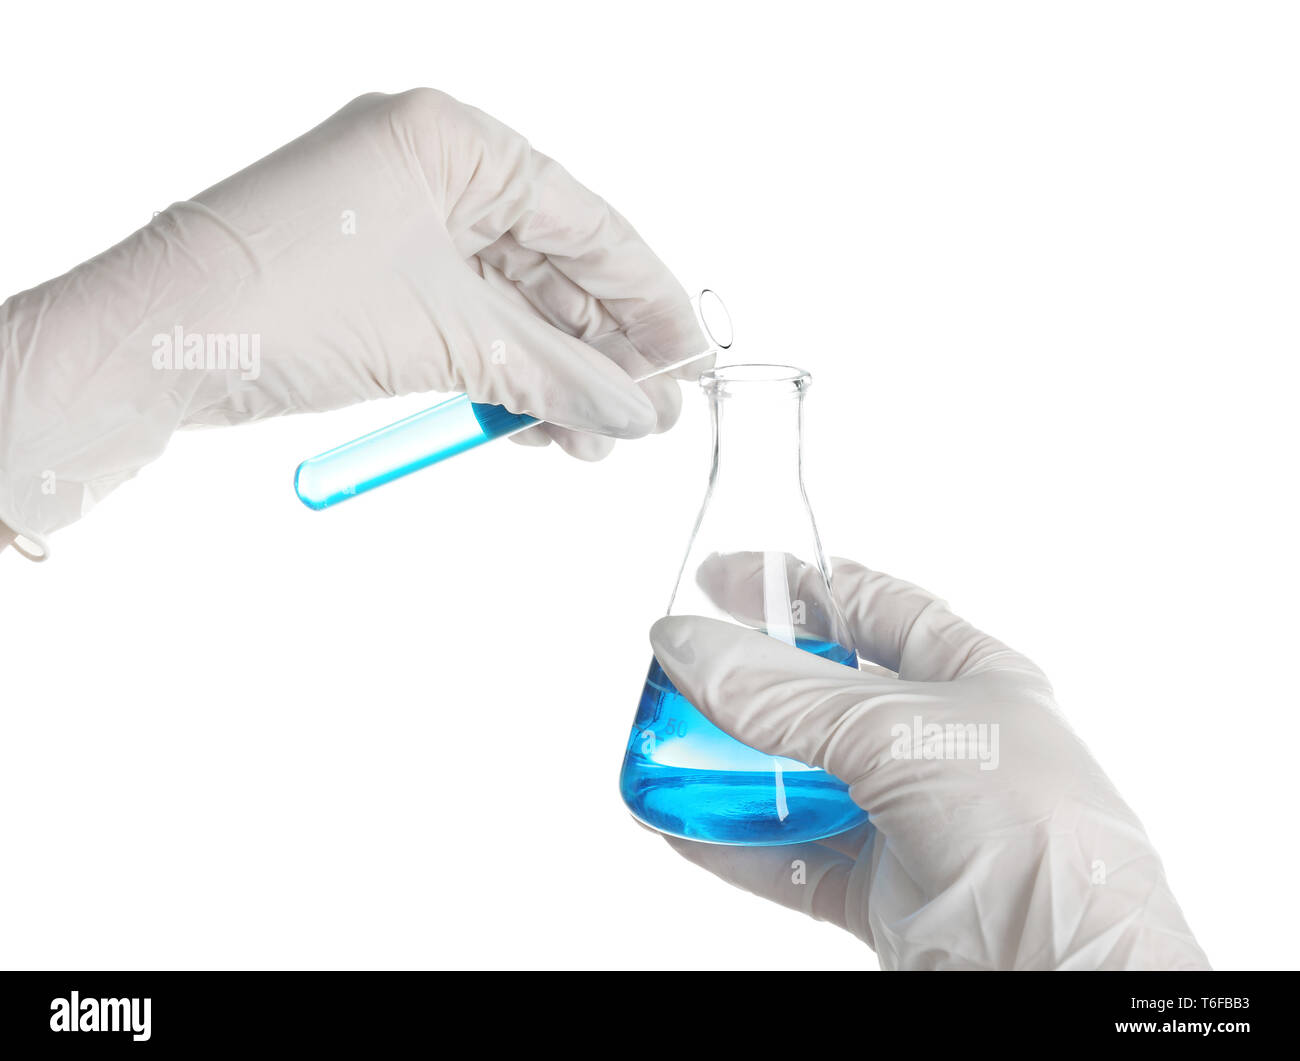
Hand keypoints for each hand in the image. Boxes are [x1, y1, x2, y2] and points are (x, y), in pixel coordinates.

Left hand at [0, 89, 701, 558]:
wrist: (148, 350)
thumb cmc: (281, 305)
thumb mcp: (447, 338)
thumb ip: (559, 376)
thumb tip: (645, 415)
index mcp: (452, 139)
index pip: (584, 220)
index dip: (648, 298)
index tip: (692, 361)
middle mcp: (429, 169)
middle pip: (552, 268)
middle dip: (602, 352)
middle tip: (649, 420)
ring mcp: (399, 224)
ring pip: (510, 308)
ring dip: (555, 379)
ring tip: (594, 444)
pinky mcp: (375, 280)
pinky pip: (467, 329)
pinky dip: (504, 380)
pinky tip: (540, 428)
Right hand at [648, 555, 1209, 969]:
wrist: (1066, 979)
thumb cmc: (1036, 836)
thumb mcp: (899, 733)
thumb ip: (785, 693)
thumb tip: (689, 645)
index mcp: (973, 678)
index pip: (870, 607)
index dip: (795, 586)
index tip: (719, 579)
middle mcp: (941, 745)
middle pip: (823, 697)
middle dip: (749, 684)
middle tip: (682, 671)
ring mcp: (910, 822)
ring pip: (799, 783)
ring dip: (730, 769)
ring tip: (665, 751)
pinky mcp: (883, 896)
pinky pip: (790, 861)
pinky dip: (732, 844)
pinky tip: (679, 826)